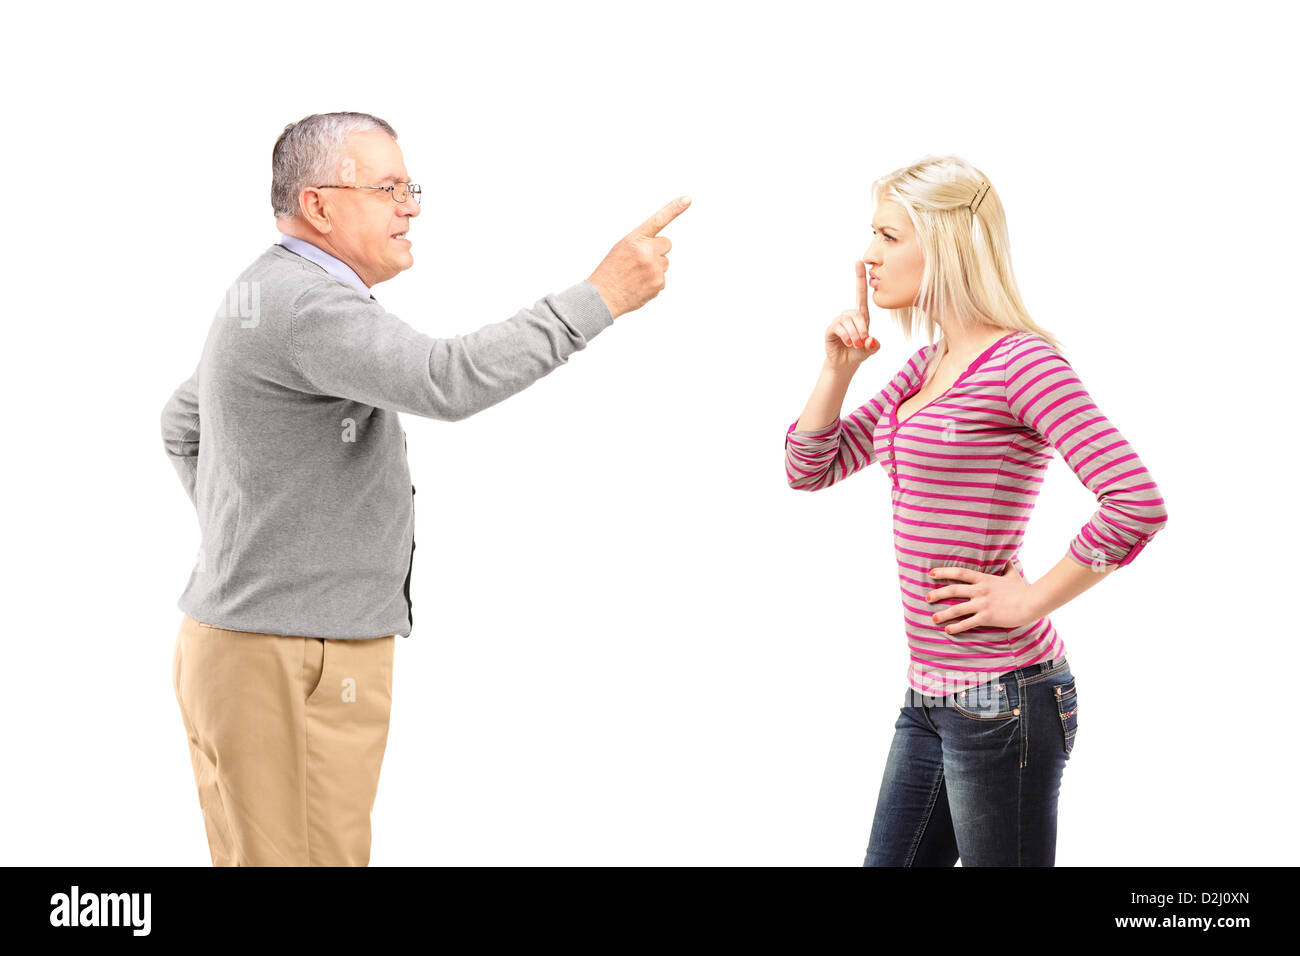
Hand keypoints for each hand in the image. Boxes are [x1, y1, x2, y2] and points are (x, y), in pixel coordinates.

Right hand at [588, 196, 690, 318]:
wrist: (603, 297)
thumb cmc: (611, 271)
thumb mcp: (621, 248)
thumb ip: (641, 242)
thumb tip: (660, 246)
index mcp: (634, 240)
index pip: (657, 220)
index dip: (674, 209)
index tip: (688, 199)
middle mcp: (646, 251)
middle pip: (666, 244)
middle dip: (658, 250)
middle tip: (641, 261)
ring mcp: (654, 268)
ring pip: (665, 263)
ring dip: (655, 268)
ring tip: (637, 276)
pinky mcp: (659, 283)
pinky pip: (663, 279)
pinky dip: (653, 282)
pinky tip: (639, 285)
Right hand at [825, 260, 880, 368]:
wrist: (845, 364)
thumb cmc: (859, 353)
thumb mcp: (871, 349)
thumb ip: (874, 345)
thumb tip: (869, 340)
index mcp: (861, 315)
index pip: (861, 293)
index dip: (859, 278)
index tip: (859, 262)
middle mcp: (849, 315)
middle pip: (857, 314)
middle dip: (862, 329)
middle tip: (863, 342)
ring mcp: (839, 321)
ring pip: (848, 321)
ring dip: (855, 334)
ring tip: (856, 344)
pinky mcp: (831, 329)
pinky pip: (839, 327)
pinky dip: (846, 336)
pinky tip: (848, 343)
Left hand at [923, 560, 1040, 634]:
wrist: (1032, 603)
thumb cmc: (1023, 589)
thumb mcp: (1013, 575)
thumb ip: (1008, 566)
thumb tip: (1010, 557)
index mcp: (983, 579)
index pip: (959, 573)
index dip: (944, 572)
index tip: (931, 574)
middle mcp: (980, 591)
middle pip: (953, 590)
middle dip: (937, 594)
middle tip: (927, 598)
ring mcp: (982, 604)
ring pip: (957, 609)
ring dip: (943, 614)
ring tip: (933, 618)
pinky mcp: (987, 617)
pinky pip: (967, 623)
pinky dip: (956, 627)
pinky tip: (948, 630)